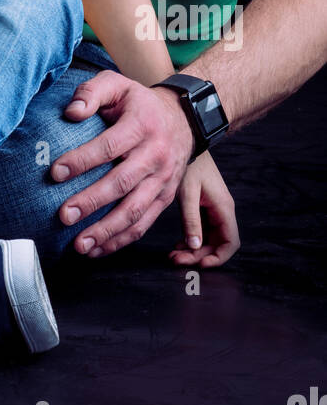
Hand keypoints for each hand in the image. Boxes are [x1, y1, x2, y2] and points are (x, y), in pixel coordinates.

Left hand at [51, 71, 194, 255]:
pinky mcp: (165, 198)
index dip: (82, 160)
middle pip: (122, 183)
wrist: (183, 118)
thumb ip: (91, 93)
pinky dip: (121, 240)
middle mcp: (156, 155)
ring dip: (107, 231)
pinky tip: (97, 249)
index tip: (55, 172)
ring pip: (136, 210)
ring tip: (79, 244)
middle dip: (92, 201)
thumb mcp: (117, 85)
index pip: (109, 146)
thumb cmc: (138, 102)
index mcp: (142, 125)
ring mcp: (163, 180)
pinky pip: (144, 223)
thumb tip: (71, 113)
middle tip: (63, 215)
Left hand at [169, 150, 239, 267]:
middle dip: (199, 256)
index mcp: (223, 207)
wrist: (189, 139)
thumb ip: (191, 220)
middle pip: (217, 244)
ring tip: (174, 254)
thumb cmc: (190, 163)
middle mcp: (221, 210)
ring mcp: (213, 208)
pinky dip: (191, 239)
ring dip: (194, 249)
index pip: (230, 242)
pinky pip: (202, 229)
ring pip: (208, 238)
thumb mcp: (188, 192)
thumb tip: (195, 247)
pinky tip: (177, 243)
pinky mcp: (203, 206)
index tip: (200, 265)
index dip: (217, 258)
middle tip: (177, 260)